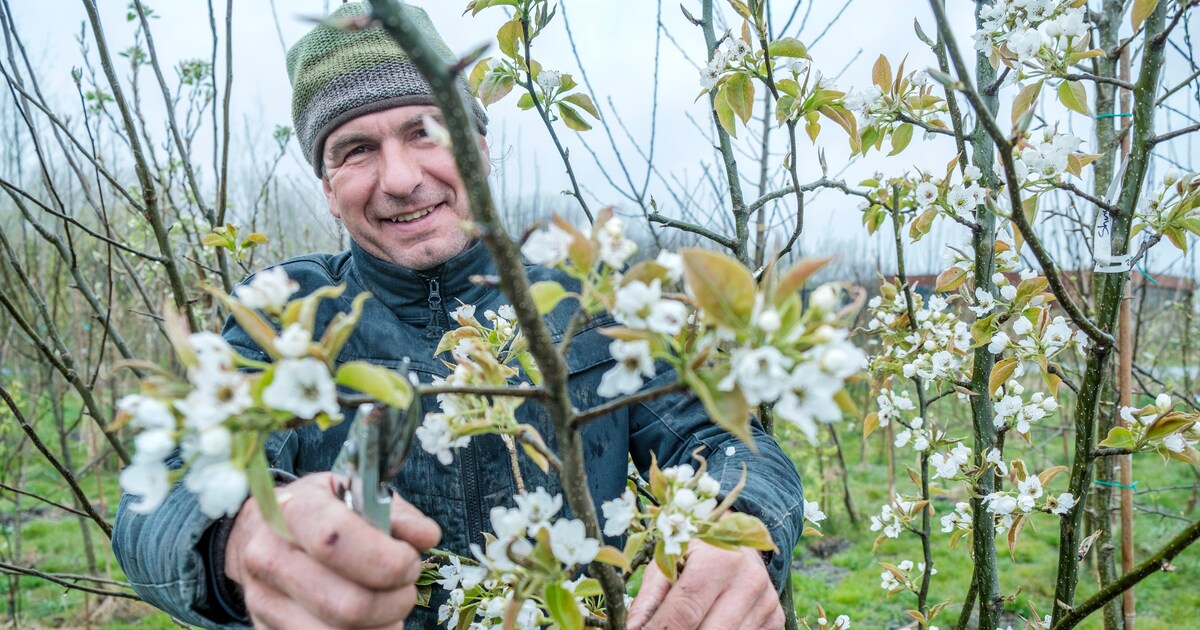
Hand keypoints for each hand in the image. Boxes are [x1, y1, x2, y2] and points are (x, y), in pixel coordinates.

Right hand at [225, 472, 440, 628]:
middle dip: (396, 601)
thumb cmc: (323, 512)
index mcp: (293, 510)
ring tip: (391, 605)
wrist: (261, 532)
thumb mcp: (358, 494)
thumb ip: (397, 515)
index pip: (336, 542)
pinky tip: (371, 622)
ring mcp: (262, 600)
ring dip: (383, 626)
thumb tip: (425, 537)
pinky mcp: (266, 629)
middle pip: (347, 605)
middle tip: (405, 586)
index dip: (387, 560)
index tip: (408, 561)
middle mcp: (268, 556)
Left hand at [627, 539, 784, 629]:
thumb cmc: (694, 547)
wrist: (739, 532)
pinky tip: (706, 622)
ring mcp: (767, 603)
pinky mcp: (776, 618)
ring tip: (683, 625)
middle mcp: (749, 581)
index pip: (683, 612)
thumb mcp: (667, 560)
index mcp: (718, 560)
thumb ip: (649, 598)